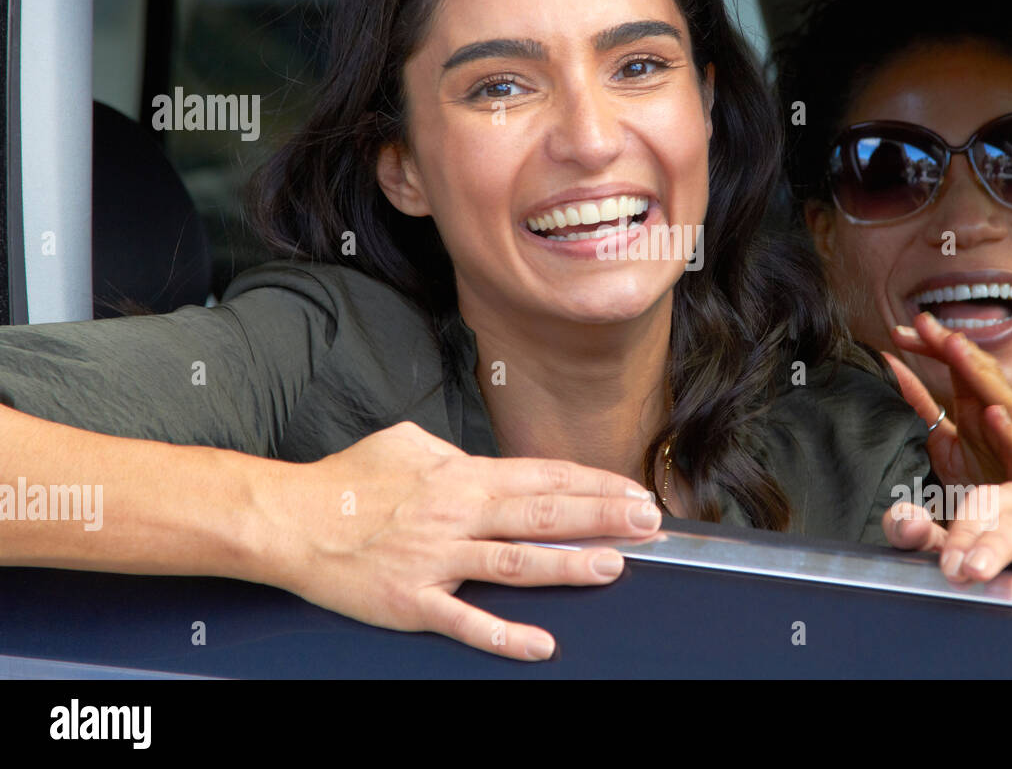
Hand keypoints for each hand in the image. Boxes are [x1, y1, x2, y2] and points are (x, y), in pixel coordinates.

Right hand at [258, 421, 661, 660]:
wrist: (289, 520)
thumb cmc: (346, 481)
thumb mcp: (406, 443)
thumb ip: (452, 451)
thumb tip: (481, 457)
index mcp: (461, 476)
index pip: (541, 477)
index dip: (591, 483)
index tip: (630, 490)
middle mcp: (457, 514)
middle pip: (542, 514)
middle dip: (600, 516)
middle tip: (646, 521)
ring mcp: (437, 560)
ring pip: (514, 562)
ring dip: (567, 565)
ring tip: (613, 565)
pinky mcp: (412, 601)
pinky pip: (465, 620)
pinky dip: (505, 635)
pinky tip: (541, 645)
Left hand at [888, 311, 1011, 505]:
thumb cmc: (985, 488)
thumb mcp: (941, 444)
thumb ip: (919, 407)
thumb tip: (888, 366)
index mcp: (977, 411)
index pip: (956, 366)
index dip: (932, 346)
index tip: (901, 331)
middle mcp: (999, 421)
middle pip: (980, 375)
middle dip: (954, 348)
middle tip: (926, 326)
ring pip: (1004, 402)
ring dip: (981, 374)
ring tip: (957, 350)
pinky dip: (1011, 432)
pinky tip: (993, 414)